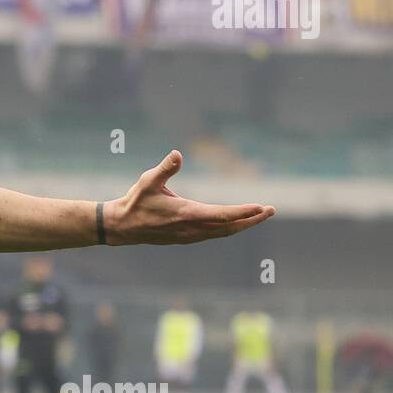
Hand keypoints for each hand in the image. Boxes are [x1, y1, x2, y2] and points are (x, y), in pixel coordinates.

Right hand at [103, 150, 273, 244]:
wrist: (123, 227)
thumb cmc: (136, 201)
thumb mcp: (148, 181)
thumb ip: (165, 168)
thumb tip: (178, 153)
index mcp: (186, 214)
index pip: (222, 215)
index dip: (244, 212)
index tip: (261, 207)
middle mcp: (192, 228)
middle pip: (229, 227)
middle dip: (251, 219)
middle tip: (270, 211)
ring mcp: (190, 236)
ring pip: (224, 233)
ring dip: (243, 225)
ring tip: (259, 216)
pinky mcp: (187, 238)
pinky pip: (215, 235)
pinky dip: (230, 228)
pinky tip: (236, 223)